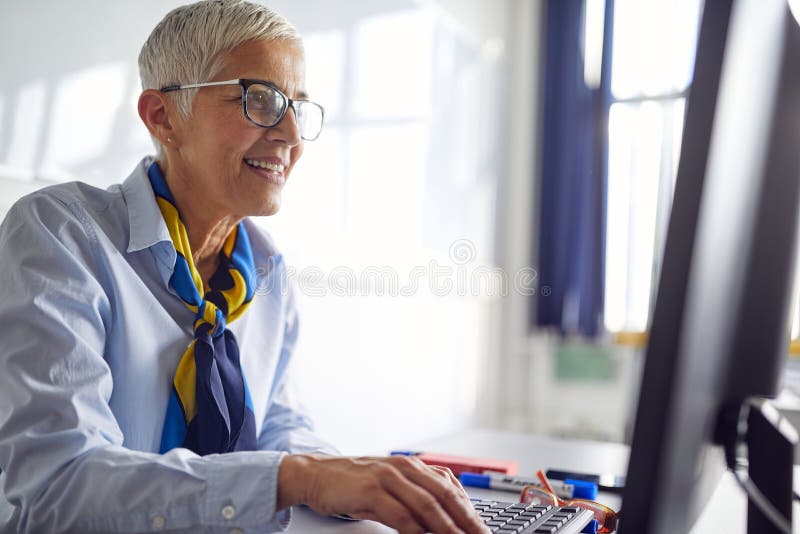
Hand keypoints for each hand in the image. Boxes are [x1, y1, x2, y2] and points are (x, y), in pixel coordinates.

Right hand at [277, 454, 489, 533]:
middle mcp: (404, 468)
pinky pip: (399, 513)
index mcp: (412, 466)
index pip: (450, 488)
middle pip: (444, 496)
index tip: (483, 529)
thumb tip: (444, 517)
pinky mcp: (370, 489)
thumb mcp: (390, 484)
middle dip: (466, 520)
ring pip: (426, 505)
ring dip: (446, 528)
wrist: (316, 474)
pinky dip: (414, 530)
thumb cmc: (353, 483)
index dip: (470, 510)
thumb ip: (415, 495)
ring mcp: (387, 477)